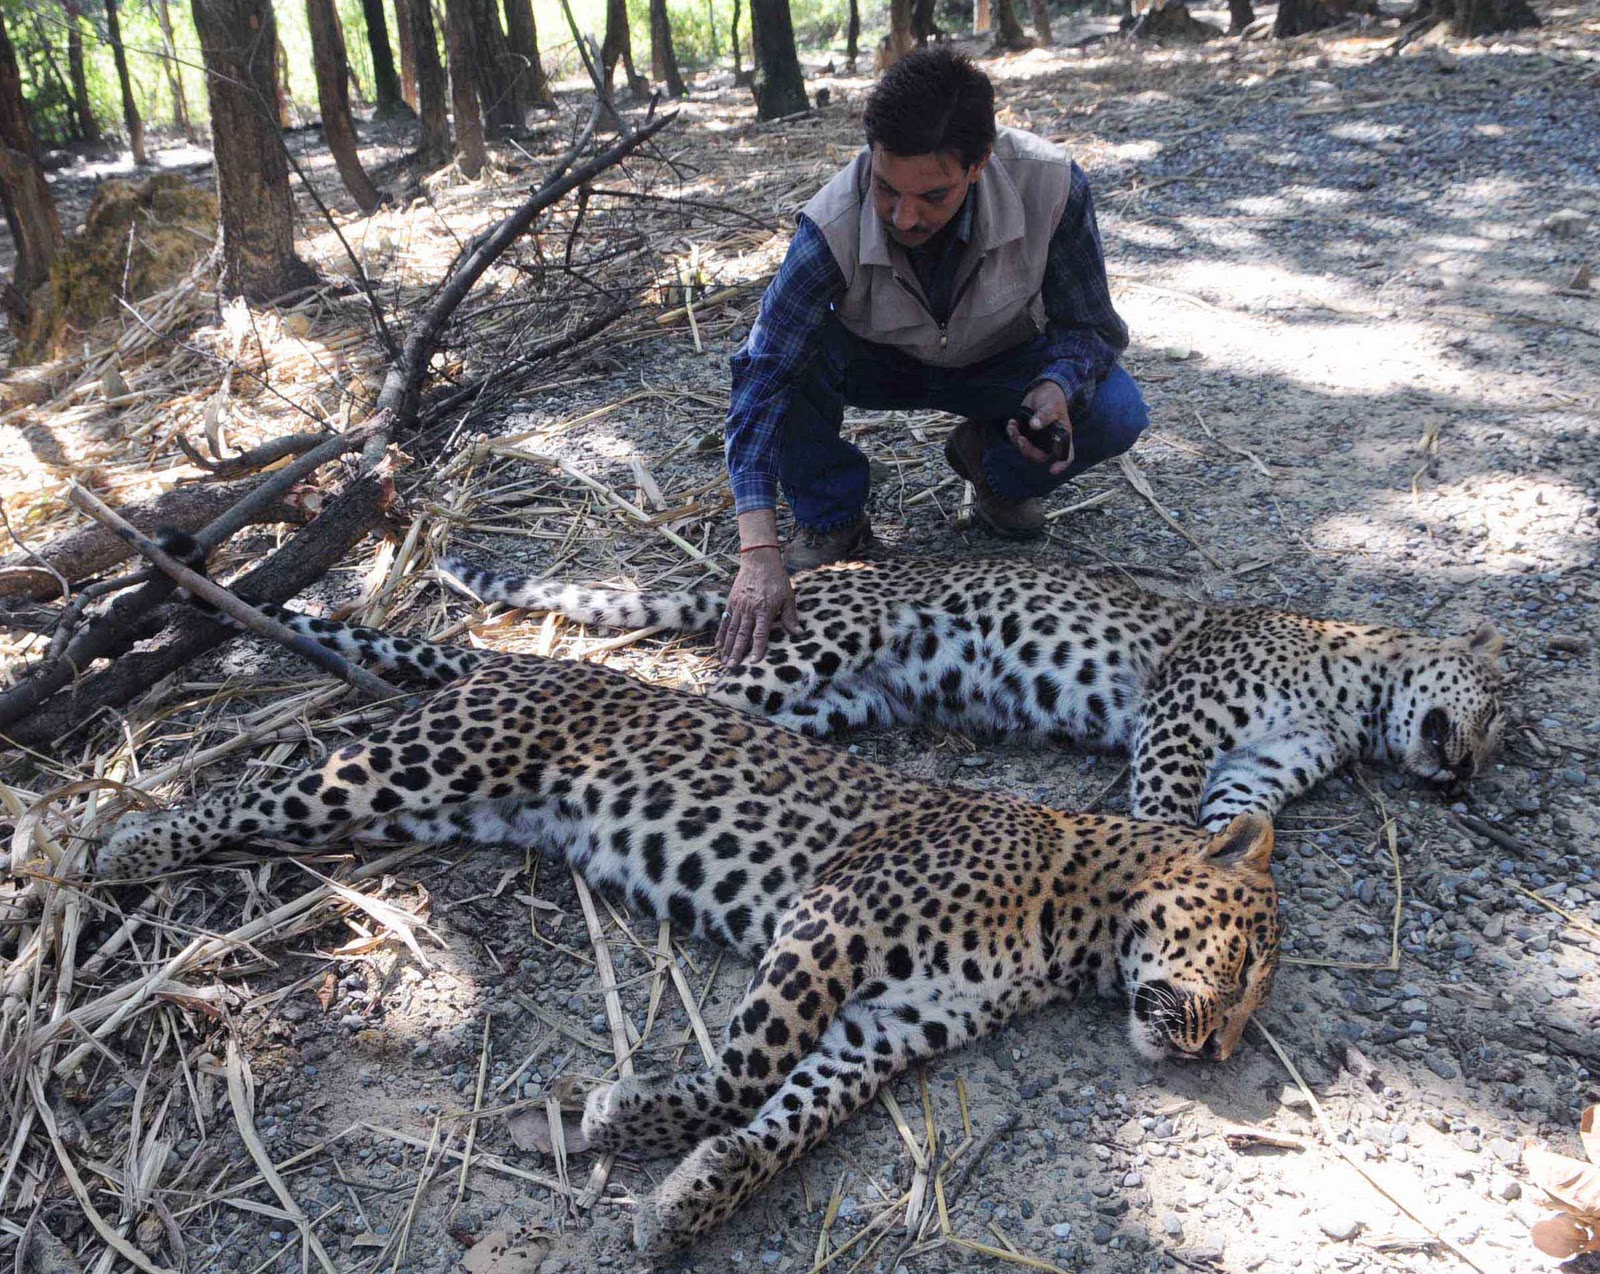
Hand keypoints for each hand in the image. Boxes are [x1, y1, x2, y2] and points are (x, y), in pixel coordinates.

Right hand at [716, 548, 799, 666]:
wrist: (759, 560)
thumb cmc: (776, 579)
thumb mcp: (788, 597)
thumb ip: (790, 617)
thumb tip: (799, 633)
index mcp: (764, 610)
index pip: (760, 634)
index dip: (757, 649)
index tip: (753, 662)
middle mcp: (749, 610)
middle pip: (742, 635)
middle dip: (737, 653)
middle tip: (732, 667)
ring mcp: (738, 606)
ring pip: (732, 630)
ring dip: (728, 647)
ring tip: (724, 661)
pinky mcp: (731, 602)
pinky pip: (725, 621)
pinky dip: (721, 633)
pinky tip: (718, 645)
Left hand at [1005, 381, 1076, 475]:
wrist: (1041, 392)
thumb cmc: (1052, 399)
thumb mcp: (1051, 405)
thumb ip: (1044, 415)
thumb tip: (1034, 425)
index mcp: (1062, 437)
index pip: (1066, 455)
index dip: (1061, 464)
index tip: (1052, 470)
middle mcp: (1050, 442)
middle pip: (1039, 456)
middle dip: (1027, 450)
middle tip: (1020, 438)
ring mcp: (1038, 440)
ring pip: (1025, 450)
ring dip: (1016, 440)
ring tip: (1012, 425)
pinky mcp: (1027, 435)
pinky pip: (1017, 441)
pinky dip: (1012, 434)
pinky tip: (1011, 423)